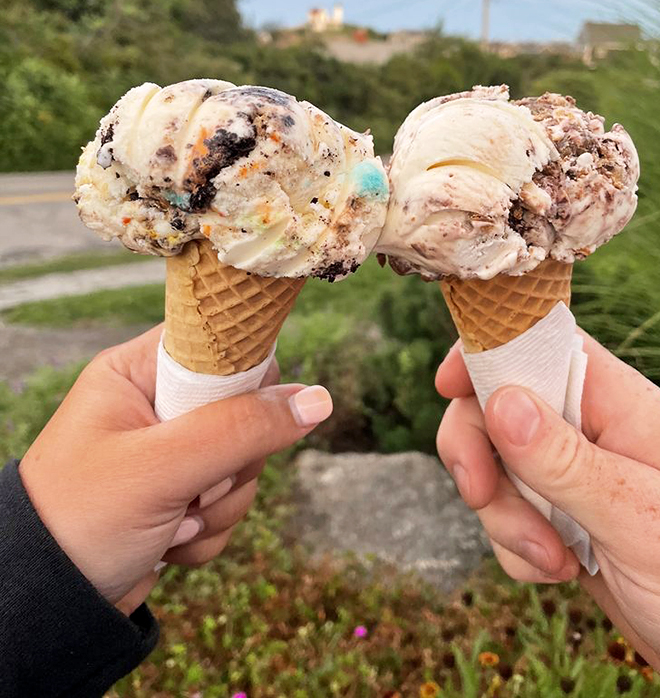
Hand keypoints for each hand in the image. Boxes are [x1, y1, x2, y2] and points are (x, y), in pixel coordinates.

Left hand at [19, 326, 332, 613]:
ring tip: (171, 522)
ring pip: (241, 465)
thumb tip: (318, 400)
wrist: (46, 607)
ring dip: (218, 506)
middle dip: (230, 464)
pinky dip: (207, 533)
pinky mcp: (178, 496)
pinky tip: (168, 543)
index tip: (250, 414)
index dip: (245, 377)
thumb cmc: (81, 521)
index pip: (217, 346)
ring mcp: (169, 454)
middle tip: (192, 486)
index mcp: (137, 374)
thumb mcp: (162, 469)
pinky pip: (227, 505)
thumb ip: (241, 429)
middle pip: (244, 411)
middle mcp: (155, 407)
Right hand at [436, 334, 659, 687]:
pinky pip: (508, 516)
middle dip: (477, 452)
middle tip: (479, 493)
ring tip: (553, 560)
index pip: (542, 346)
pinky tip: (559, 573)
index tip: (448, 384)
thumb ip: (566, 460)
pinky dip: (516, 548)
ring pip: (496, 466)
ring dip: (503, 516)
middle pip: (498, 406)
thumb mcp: (636, 517)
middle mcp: (591, 431)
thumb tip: (500, 401)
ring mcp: (574, 477)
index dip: (489, 352)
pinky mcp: (563, 521)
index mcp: (619, 406)